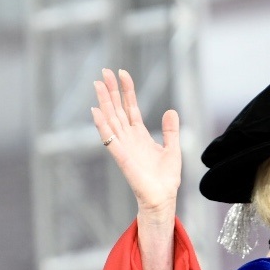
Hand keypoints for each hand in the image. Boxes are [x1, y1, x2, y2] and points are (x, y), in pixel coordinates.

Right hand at [91, 68, 180, 225]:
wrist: (163, 198)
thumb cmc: (166, 179)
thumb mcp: (173, 149)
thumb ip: (171, 130)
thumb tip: (171, 111)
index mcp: (139, 134)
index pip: (131, 107)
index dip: (127, 90)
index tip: (122, 73)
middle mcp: (129, 138)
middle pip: (117, 109)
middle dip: (111, 90)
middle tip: (103, 71)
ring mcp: (124, 147)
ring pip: (111, 120)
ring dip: (104, 102)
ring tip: (98, 84)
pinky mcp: (122, 158)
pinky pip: (110, 140)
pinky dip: (102, 126)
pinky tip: (96, 112)